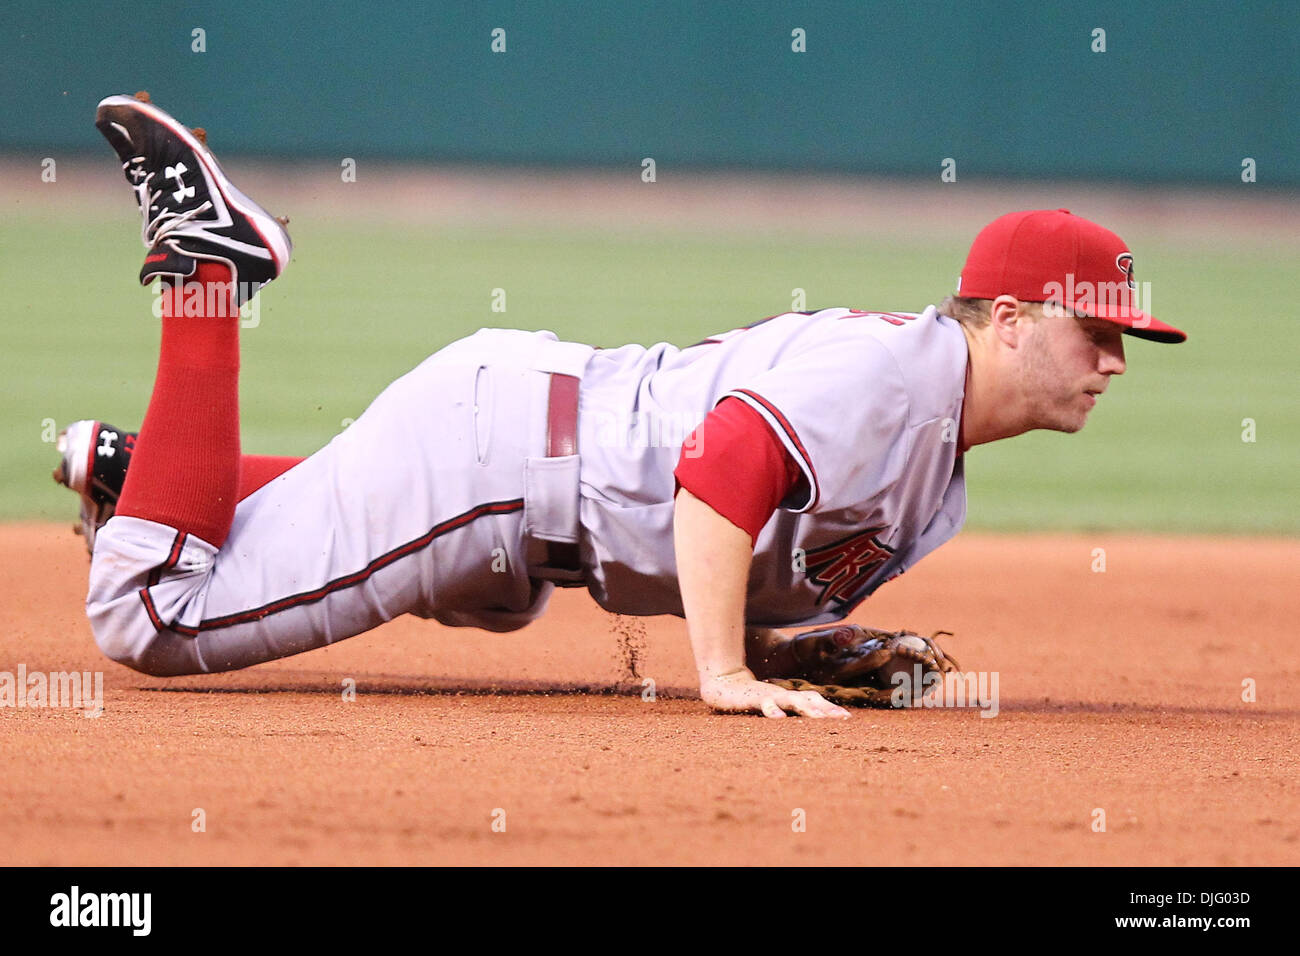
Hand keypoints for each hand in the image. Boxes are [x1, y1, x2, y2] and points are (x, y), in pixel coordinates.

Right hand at [699, 668, 850, 719]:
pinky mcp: (752, 699)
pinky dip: (773, 711)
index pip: (814, 700)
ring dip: (806, 709)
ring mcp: (768, 696)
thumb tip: (810, 719)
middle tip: (844, 718)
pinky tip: (780, 719)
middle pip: (809, 700)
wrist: (722, 682)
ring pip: (791, 701)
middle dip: (826, 709)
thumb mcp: (773, 704)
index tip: (848, 718)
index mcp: (788, 697)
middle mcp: (782, 695)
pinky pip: (764, 705)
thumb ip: (789, 709)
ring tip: (820, 718)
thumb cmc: (750, 696)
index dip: (830, 708)